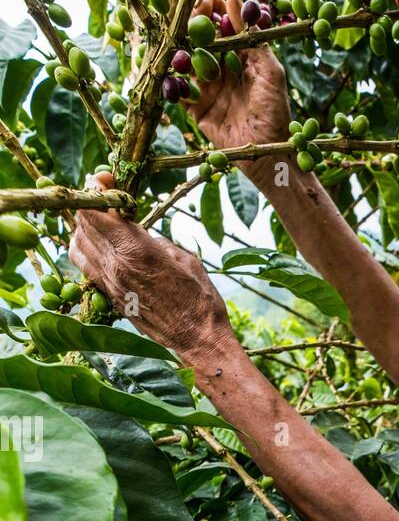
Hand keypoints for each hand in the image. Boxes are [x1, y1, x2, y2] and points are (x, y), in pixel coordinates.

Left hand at [70, 173, 229, 364]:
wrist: (197, 341)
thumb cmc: (200, 300)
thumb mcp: (184, 258)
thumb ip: (156, 241)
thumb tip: (142, 233)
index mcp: (135, 250)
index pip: (95, 210)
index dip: (94, 188)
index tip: (104, 179)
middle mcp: (116, 266)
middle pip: (82, 224)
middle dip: (90, 204)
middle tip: (104, 196)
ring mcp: (110, 284)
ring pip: (76, 246)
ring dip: (84, 228)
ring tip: (101, 222)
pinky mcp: (110, 298)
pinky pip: (85, 268)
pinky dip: (85, 251)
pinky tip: (101, 247)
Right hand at [190, 0, 290, 189]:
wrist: (268, 155)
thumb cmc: (276, 113)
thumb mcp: (270, 71)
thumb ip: (253, 37)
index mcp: (240, 57)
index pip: (221, 25)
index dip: (212, 9)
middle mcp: (221, 69)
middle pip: (201, 39)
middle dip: (193, 24)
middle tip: (188, 15)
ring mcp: (207, 88)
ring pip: (186, 61)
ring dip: (180, 48)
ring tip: (178, 38)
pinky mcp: (196, 109)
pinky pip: (179, 91)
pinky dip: (172, 79)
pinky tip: (169, 67)